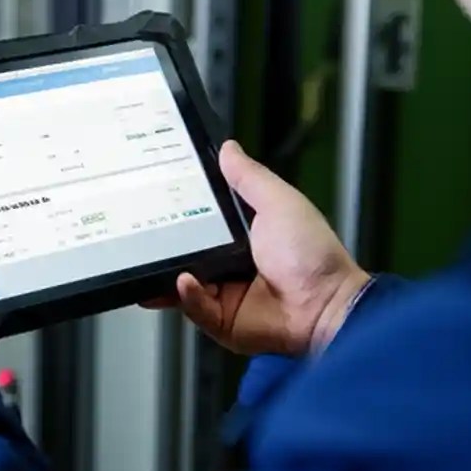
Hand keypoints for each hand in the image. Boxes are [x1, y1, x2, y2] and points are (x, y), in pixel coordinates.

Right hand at [145, 141, 368, 355]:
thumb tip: (228, 149)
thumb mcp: (279, 203)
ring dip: (166, 273)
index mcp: (242, 235)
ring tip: (153, 260)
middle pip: (183, 252)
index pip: (199, 219)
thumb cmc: (313, 256)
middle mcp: (229, 264)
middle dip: (162, 244)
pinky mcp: (222, 321)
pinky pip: (194, 308)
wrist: (327, 306)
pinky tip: (184, 281)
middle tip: (142, 229)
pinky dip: (187, 295)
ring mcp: (224, 294)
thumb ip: (250, 177)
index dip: (178, 209)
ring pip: (181, 282)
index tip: (157, 196)